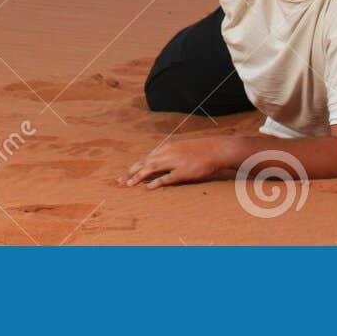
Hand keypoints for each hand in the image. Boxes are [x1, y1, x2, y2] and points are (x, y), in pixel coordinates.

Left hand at [118, 137, 233, 187]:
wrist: (216, 149)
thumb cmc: (200, 150)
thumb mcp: (182, 149)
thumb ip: (170, 155)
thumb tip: (159, 162)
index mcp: (167, 148)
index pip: (147, 158)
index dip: (135, 166)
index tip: (125, 174)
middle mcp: (168, 153)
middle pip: (145, 162)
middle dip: (131, 172)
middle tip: (120, 181)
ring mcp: (175, 162)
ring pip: (152, 168)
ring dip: (139, 176)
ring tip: (129, 184)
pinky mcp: (184, 171)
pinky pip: (167, 177)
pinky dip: (157, 182)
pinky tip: (148, 188)